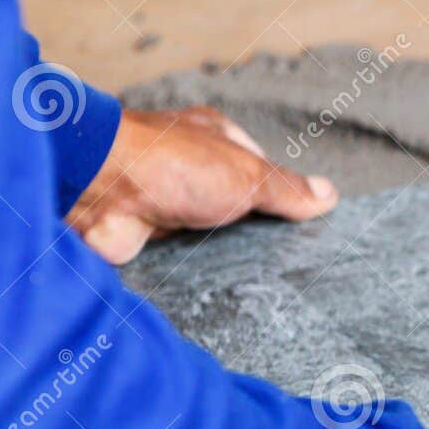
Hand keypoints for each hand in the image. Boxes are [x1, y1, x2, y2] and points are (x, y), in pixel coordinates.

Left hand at [66, 106, 337, 264]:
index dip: (282, 194)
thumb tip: (328, 194)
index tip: (306, 224)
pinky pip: (184, 258)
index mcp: (213, 139)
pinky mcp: (147, 234)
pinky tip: (222, 289)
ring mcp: (165, 201)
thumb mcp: (247, 175)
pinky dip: (200, 273)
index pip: (259, 167)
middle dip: (256, 228)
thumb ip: (287, 189)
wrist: (100, 191)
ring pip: (210, 233)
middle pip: (236, 203)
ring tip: (264, 283)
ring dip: (227, 254)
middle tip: (288, 258)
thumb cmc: (170, 165)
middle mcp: (187, 166)